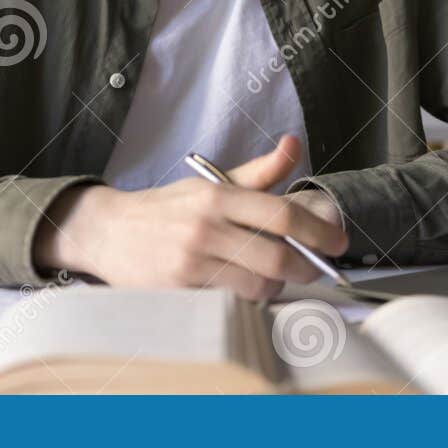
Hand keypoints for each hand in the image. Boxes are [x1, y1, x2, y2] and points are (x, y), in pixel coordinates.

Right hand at [33, 135, 347, 299]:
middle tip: (315, 268)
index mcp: (217, 195)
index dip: (318, 231)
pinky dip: (245, 299)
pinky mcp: (179, 289)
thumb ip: (259, 172)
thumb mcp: (211, 184)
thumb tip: (294, 144)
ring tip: (269, 276)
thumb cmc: (167, 209)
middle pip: (276, 256)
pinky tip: (240, 289)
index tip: (338, 241)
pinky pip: (231, 302)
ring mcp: (191, 261)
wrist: (108, 231)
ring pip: (257, 285)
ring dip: (274, 286)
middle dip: (307, 267)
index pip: (281, 213)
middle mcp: (205, 226)